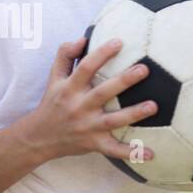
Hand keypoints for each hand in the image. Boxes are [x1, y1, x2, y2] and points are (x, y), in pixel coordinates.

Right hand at [22, 37, 159, 162]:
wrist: (38, 137)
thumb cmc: (52, 102)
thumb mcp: (53, 77)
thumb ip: (65, 55)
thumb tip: (83, 39)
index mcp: (69, 88)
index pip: (85, 68)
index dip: (101, 54)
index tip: (119, 42)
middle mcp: (79, 107)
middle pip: (103, 92)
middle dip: (123, 81)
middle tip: (143, 69)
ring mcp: (87, 127)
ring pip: (112, 120)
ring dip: (133, 114)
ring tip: (153, 106)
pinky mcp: (93, 144)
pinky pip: (113, 150)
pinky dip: (131, 153)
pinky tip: (150, 154)